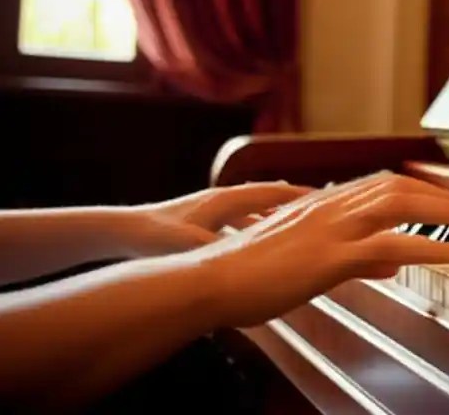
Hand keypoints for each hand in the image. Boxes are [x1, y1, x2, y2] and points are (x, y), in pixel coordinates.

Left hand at [129, 181, 312, 256]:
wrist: (118, 232)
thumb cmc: (154, 236)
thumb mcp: (194, 245)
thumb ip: (226, 249)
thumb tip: (256, 255)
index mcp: (226, 199)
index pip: (274, 193)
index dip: (302, 197)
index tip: (330, 199)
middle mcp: (222, 199)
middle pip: (268, 196)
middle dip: (295, 201)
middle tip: (323, 206)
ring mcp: (212, 208)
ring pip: (253, 208)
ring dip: (275, 213)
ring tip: (300, 220)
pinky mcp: (201, 220)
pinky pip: (240, 219)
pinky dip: (256, 224)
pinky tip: (261, 236)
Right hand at [193, 171, 448, 326]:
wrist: (207, 283)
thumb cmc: (250, 276)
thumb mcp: (310, 262)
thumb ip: (354, 259)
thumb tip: (390, 262)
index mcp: (323, 206)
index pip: (383, 186)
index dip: (421, 191)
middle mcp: (330, 208)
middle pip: (398, 187)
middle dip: (443, 196)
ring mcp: (330, 228)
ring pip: (399, 204)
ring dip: (447, 211)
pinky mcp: (328, 256)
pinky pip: (389, 244)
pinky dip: (429, 245)